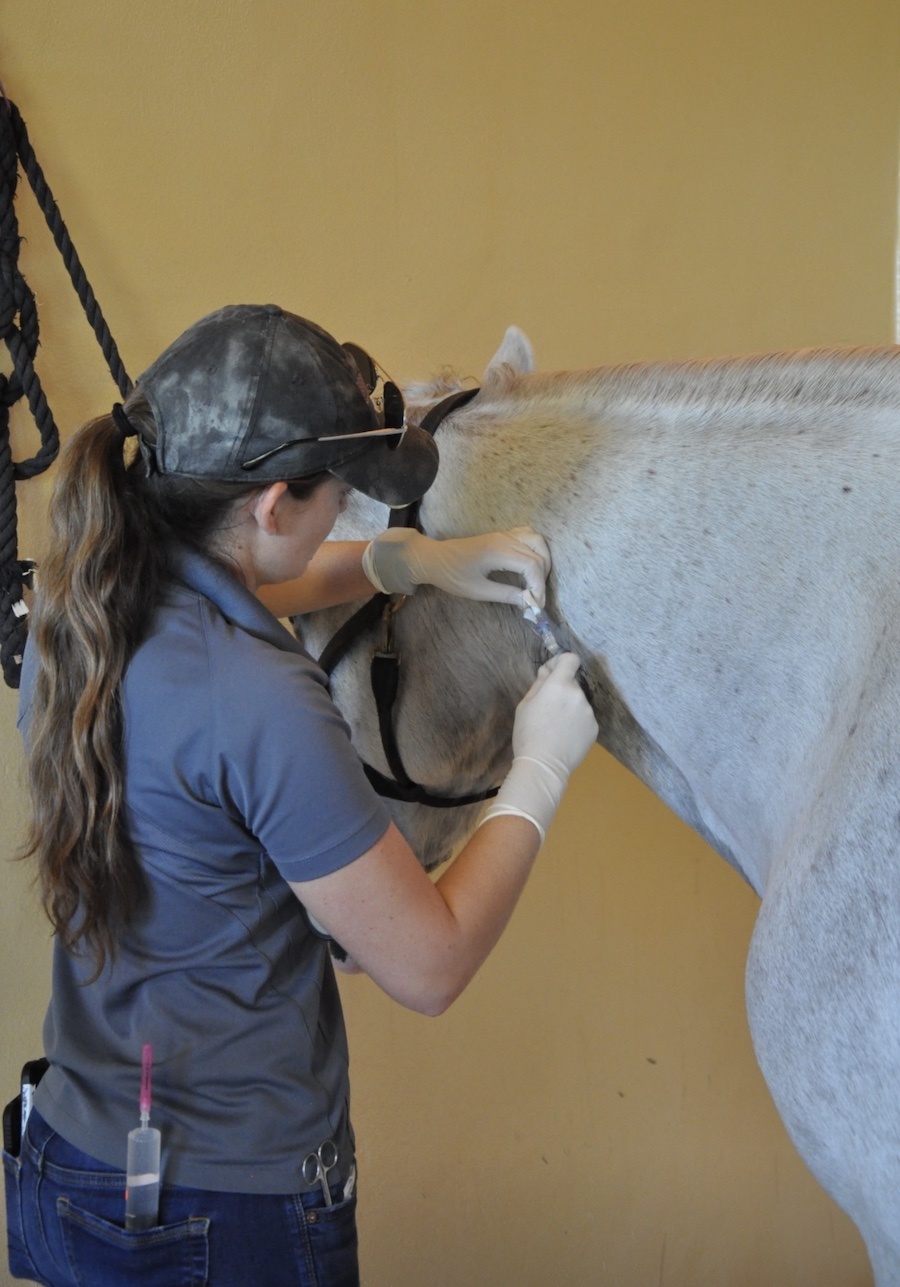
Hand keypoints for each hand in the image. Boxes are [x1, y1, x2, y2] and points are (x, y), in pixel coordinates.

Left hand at [363, 526, 550, 607]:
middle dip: (542, 578)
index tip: (536, 605)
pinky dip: (535, 549)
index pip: (532, 566)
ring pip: (537, 541)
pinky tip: (531, 564)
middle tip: (536, 598)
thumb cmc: (452, 576)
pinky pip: (528, 535)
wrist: (434, 558)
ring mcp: (504, 534)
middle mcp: (505, 539)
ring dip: (543, 561)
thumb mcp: (477, 591)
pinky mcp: (502, 535)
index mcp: (498, 551)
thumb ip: (506, 595)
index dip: (539, 586)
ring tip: (536, 581)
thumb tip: (529, 602)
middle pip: (538, 554)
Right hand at [478, 653, 597, 843]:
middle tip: (547, 708)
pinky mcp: (594, 727)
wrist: (544, 765)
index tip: (551, 673)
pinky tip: (565, 736)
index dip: (560, 662)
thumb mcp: (525, 705)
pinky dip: (576, 722)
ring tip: (555, 726)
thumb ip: (539, 684)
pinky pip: (584, 717)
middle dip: (561, 689)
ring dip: (569, 706)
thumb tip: (548, 673)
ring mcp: (589, 712)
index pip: (570, 659)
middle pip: (571, 683)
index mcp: (559, 685)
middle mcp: (578, 694)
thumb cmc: (527, 734)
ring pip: (578, 701)